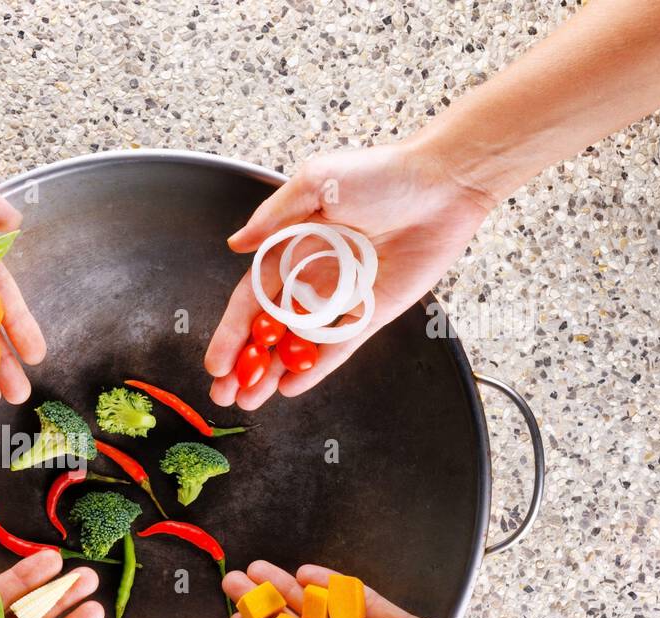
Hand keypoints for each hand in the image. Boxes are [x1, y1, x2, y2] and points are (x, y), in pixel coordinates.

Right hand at [205, 139, 495, 409]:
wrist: (443, 183)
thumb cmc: (381, 173)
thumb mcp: (317, 182)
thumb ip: (274, 217)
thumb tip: (236, 245)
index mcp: (290, 249)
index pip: (251, 300)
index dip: (231, 333)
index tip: (216, 363)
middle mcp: (311, 277)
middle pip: (268, 331)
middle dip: (245, 364)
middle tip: (226, 394)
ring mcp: (341, 299)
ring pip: (298, 346)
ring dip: (272, 374)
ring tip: (251, 401)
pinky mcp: (372, 313)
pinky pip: (338, 348)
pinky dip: (316, 369)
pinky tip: (292, 388)